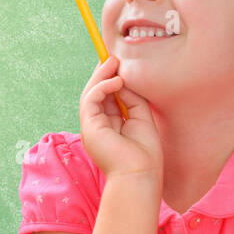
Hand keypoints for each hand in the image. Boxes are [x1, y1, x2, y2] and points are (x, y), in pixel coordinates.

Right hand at [78, 54, 162, 181]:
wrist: (140, 176)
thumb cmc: (145, 154)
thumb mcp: (142, 119)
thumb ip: (132, 99)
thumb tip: (123, 79)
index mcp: (109, 126)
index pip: (106, 98)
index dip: (110, 80)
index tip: (119, 64)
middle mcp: (97, 125)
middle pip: (96, 93)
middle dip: (103, 73)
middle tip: (114, 57)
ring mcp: (91, 126)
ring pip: (91, 93)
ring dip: (102, 75)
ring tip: (114, 61)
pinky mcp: (89, 126)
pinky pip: (91, 99)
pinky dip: (102, 87)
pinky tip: (117, 81)